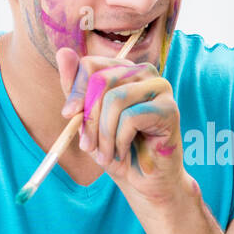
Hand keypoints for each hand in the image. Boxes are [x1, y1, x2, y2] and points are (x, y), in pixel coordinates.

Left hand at [56, 46, 187, 208]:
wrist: (142, 181)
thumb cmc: (117, 149)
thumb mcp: (88, 120)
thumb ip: (76, 89)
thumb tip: (63, 52)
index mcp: (124, 70)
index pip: (91, 65)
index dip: (76, 92)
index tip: (68, 116)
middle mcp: (144, 73)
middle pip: (102, 80)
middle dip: (88, 118)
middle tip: (87, 145)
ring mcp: (160, 88)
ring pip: (115, 99)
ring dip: (103, 135)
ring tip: (105, 155)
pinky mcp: (170, 109)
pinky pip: (131, 118)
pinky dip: (119, 141)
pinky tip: (123, 152)